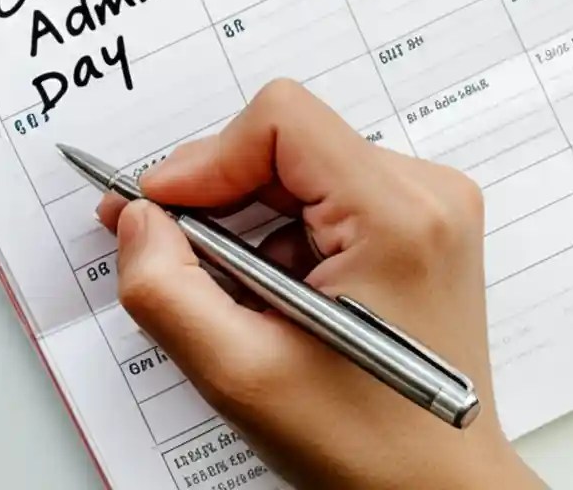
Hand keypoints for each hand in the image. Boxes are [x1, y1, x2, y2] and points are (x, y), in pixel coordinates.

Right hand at [99, 80, 545, 489]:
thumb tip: (138, 220)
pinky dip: (274, 238)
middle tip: (175, 258)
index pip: (281, 120)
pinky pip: (318, 197)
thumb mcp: (240, 374)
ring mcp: (425, 208)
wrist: (435, 489)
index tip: (162, 212)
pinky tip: (272, 299)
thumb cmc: (364, 446)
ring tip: (238, 296)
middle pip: (284, 143)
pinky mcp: (413, 227)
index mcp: (398, 218)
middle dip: (217, 197)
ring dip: (244, 224)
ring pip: (294, 170)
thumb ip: (167, 289)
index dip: (206, 159)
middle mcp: (425, 195)